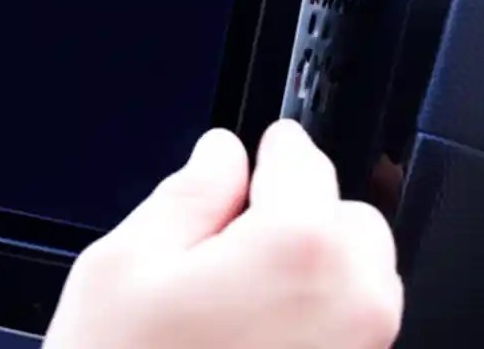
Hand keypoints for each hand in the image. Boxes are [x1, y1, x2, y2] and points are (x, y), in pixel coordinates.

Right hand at [44, 120, 402, 348]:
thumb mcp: (124, 263)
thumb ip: (187, 193)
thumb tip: (221, 157)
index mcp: (295, 248)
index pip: (303, 159)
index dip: (268, 152)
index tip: (253, 155)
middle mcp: (350, 304)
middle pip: (348, 218)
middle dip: (298, 215)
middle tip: (228, 242)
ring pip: (359, 278)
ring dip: (313, 269)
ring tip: (235, 299)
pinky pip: (352, 333)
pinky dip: (314, 320)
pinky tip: (249, 338)